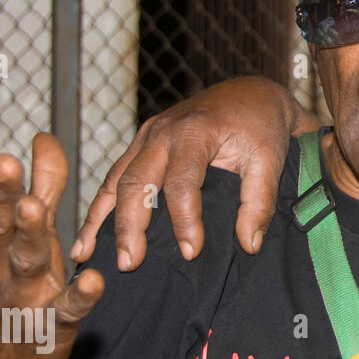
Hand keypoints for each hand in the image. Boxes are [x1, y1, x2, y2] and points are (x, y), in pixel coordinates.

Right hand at [0, 114, 102, 358]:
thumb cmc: (20, 283)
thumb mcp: (28, 232)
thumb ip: (40, 184)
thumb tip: (45, 137)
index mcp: (0, 234)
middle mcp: (6, 258)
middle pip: (3, 219)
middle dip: (4, 190)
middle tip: (4, 159)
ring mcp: (27, 290)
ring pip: (27, 258)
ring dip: (31, 234)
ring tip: (34, 209)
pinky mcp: (53, 322)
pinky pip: (68, 308)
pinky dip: (80, 294)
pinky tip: (94, 280)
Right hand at [70, 77, 309, 269]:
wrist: (250, 95)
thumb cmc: (261, 127)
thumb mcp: (271, 160)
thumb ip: (260, 201)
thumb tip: (249, 245)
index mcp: (195, 131)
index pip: (182, 181)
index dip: (185, 219)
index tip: (191, 253)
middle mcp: (163, 132)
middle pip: (136, 181)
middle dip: (129, 225)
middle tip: (129, 263)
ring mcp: (146, 137)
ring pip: (115, 180)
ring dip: (101, 219)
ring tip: (89, 256)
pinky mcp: (140, 145)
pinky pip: (114, 177)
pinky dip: (99, 208)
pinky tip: (87, 238)